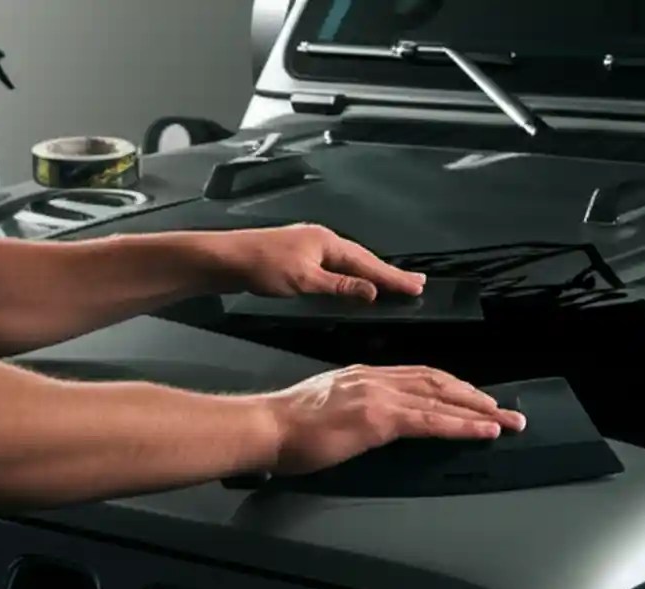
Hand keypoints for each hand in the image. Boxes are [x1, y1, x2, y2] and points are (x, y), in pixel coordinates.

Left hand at [209, 223, 425, 300]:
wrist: (226, 259)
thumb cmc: (263, 267)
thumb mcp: (304, 280)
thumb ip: (340, 286)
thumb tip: (372, 291)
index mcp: (328, 243)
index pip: (369, 263)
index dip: (393, 277)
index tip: (418, 286)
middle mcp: (323, 240)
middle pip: (363, 259)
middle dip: (389, 273)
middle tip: (416, 283)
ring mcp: (311, 246)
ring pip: (350, 261)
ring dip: (372, 274)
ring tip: (393, 283)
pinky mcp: (300, 256)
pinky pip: (336, 265)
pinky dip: (352, 274)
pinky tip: (354, 282)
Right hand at [263, 364, 525, 476]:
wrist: (265, 427)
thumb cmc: (287, 426)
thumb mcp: (329, 406)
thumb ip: (357, 408)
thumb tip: (373, 422)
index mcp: (366, 375)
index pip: (421, 376)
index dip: (453, 387)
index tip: (476, 398)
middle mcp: (377, 378)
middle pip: (440, 382)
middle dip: (476, 397)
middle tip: (505, 410)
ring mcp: (379, 395)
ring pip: (442, 399)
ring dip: (480, 411)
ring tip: (506, 421)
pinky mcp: (379, 418)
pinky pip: (432, 421)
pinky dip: (463, 426)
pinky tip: (484, 431)